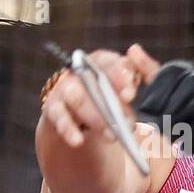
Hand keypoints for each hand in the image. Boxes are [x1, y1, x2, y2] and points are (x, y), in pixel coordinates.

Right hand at [42, 43, 160, 147]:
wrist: (79, 120)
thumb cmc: (109, 99)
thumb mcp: (128, 87)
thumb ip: (139, 73)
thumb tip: (136, 52)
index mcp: (101, 62)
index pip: (109, 62)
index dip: (120, 75)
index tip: (130, 95)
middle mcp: (81, 71)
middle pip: (93, 80)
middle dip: (111, 100)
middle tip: (128, 122)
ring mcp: (65, 88)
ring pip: (77, 98)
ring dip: (96, 117)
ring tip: (112, 136)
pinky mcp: (53, 108)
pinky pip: (59, 117)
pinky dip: (68, 129)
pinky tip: (78, 141)